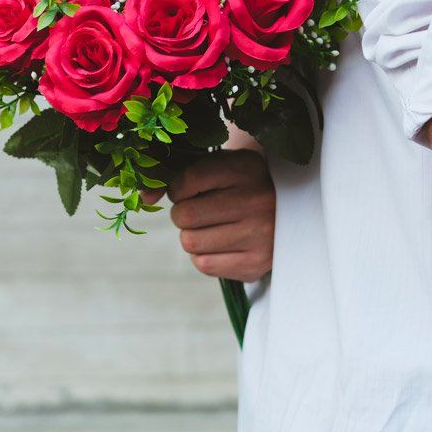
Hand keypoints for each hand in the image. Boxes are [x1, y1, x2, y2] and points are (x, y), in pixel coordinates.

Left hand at [144, 150, 275, 281]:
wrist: (289, 213)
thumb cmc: (240, 185)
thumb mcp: (218, 167)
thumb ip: (175, 175)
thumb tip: (143, 198)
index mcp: (246, 168)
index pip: (187, 180)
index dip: (178, 188)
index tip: (190, 189)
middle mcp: (257, 200)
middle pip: (184, 215)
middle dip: (183, 214)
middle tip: (201, 211)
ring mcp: (260, 235)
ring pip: (190, 242)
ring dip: (192, 235)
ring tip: (213, 227)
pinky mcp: (256, 263)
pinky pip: (204, 264)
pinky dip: (203, 255)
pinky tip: (221, 244)